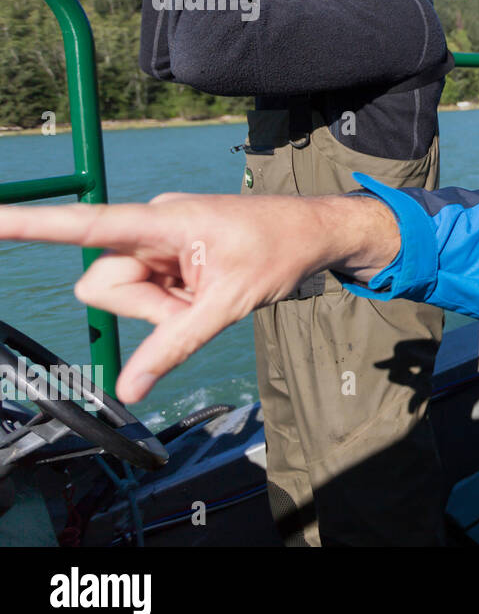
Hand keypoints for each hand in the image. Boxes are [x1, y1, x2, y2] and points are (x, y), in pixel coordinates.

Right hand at [0, 193, 398, 401]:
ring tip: (206, 293)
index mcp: (162, 222)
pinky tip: (205, 288)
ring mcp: (157, 239)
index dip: (29, 224)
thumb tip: (130, 391)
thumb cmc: (278, 252)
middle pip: (105, 282)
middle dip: (142, 307)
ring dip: (160, 307)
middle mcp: (150, 225)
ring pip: (125, 292)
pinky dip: (171, 302)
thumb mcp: (228, 304)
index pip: (85, 226)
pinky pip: (147, 290)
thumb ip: (174, 344)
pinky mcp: (165, 253)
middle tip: (195, 303)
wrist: (314, 233)